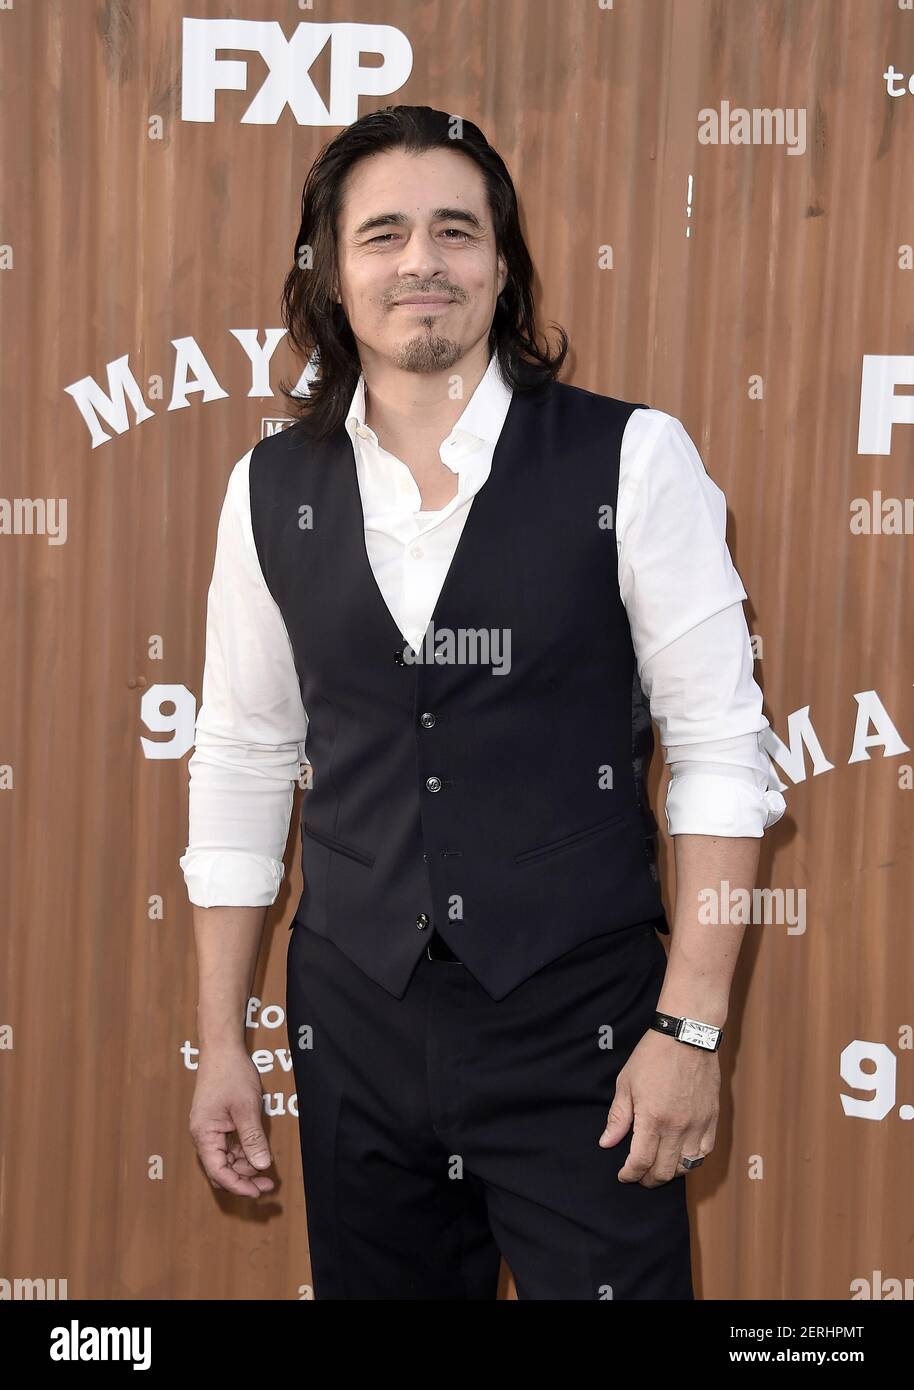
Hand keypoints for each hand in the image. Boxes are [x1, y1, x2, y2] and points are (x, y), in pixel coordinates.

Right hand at [189, 1044, 275, 1196]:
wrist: (222, 1049)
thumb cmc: (231, 1075)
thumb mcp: (246, 1108)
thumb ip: (252, 1138)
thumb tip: (261, 1165)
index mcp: (204, 1134)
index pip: (218, 1171)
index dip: (237, 1185)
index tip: (257, 1192)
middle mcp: (204, 1135)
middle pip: (221, 1169)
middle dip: (243, 1180)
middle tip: (268, 1186)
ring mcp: (211, 1129)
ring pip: (226, 1159)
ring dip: (245, 1167)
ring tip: (268, 1172)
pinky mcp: (218, 1123)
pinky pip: (230, 1146)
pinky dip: (244, 1153)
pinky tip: (259, 1154)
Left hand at [598, 1029, 718, 1185]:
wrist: (686, 1036)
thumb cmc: (653, 1056)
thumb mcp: (626, 1084)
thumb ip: (618, 1117)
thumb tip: (607, 1143)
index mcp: (652, 1118)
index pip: (640, 1162)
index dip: (630, 1174)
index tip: (624, 1175)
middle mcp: (677, 1127)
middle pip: (663, 1171)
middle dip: (648, 1179)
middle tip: (639, 1175)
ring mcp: (697, 1124)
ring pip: (686, 1167)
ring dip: (670, 1172)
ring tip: (658, 1166)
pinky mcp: (711, 1119)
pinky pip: (704, 1152)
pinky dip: (692, 1161)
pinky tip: (681, 1156)